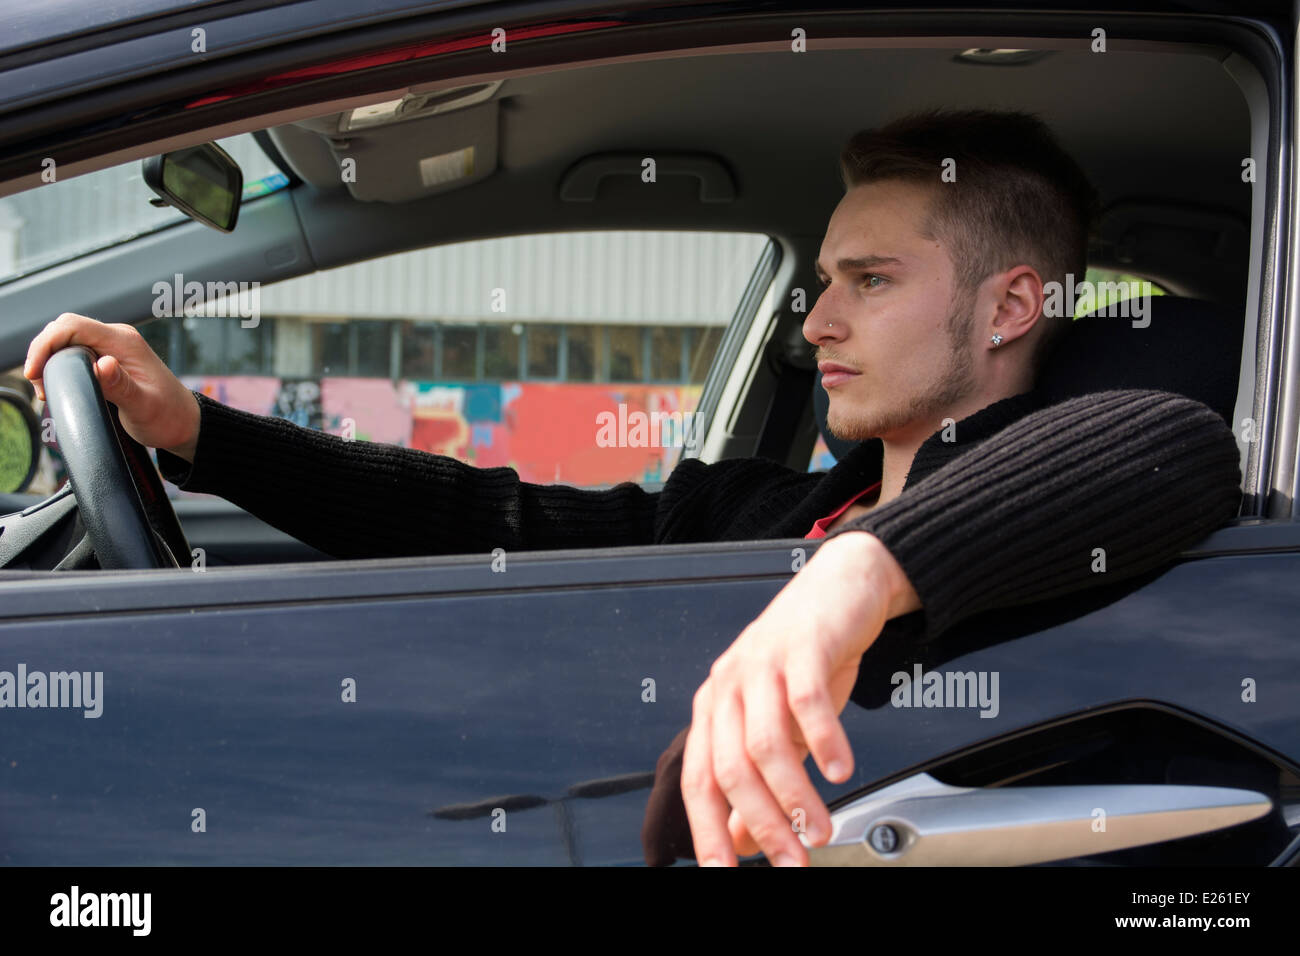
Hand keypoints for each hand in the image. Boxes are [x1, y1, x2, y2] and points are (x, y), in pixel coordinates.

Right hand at [24, 313, 200, 460]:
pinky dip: (60, 365)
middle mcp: (117, 338)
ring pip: (67, 340)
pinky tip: (59, 386)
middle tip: (41, 387)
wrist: (184, 423)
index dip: (46, 344)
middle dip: (44, 353)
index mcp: (125, 343)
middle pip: (64, 329)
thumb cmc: (168, 417)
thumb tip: (102, 365)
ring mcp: (112, 347)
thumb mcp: (144, 407)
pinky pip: (75, 351)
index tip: (34, 372)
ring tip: (48, 391)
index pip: (73, 326)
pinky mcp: (108, 358)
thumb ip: (121, 386)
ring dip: (50, 360)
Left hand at [680, 531, 919, 865]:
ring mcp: (763, 662)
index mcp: (715, 708)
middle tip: (793, 863)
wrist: (842, 586)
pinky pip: (808, 699)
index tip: (726, 875)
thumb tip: (740, 842)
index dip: (709, 833)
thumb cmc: (808, 658)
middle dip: (763, 825)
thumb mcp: (779, 724)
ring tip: (819, 828)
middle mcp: (729, 685)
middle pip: (732, 769)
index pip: (701, 781)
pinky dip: (824, 739)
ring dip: (794, 795)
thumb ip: (757, 781)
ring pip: (767, 742)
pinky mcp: (802, 645)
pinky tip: (840, 769)